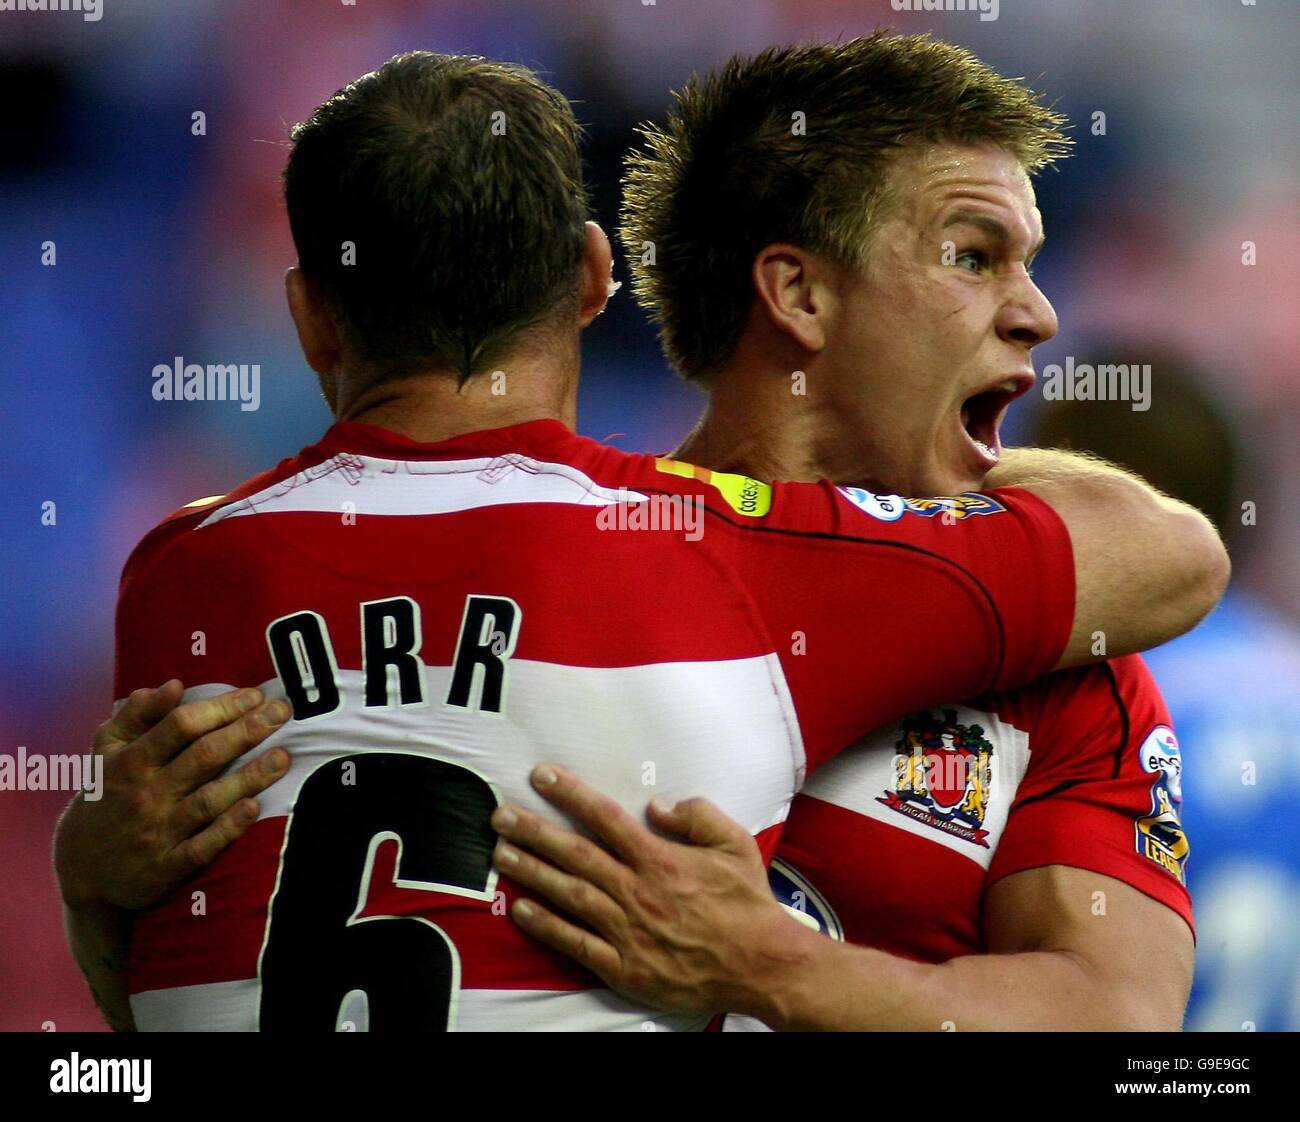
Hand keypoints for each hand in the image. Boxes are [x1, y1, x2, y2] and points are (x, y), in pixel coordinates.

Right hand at [54, 681, 290, 910]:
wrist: (82, 868)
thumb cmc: (105, 795)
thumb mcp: (105, 751)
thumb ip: (136, 715)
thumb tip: (173, 685)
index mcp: (131, 762)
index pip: (181, 726)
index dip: (220, 707)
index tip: (254, 695)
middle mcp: (147, 795)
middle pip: (203, 757)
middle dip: (246, 731)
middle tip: (282, 711)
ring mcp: (158, 832)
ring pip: (209, 800)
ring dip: (249, 777)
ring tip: (283, 756)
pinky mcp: (168, 868)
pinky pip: (203, 847)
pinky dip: (227, 828)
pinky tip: (253, 808)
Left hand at [490, 764, 804, 1019]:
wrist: (760, 965)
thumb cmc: (747, 904)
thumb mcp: (735, 844)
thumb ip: (698, 816)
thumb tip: (659, 805)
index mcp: (660, 859)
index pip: (606, 818)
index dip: (570, 794)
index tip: (541, 775)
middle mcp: (637, 891)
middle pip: (575, 854)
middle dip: (534, 831)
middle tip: (501, 814)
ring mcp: (627, 931)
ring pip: (569, 895)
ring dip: (532, 872)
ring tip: (501, 853)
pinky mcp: (624, 967)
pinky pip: (576, 943)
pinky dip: (546, 926)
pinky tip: (521, 910)